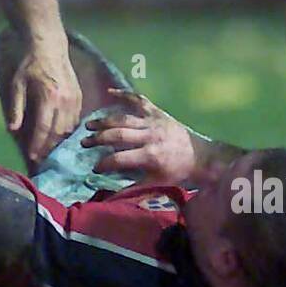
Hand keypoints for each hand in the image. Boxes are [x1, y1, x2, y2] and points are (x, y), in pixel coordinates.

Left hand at [6, 41, 81, 164]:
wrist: (49, 45)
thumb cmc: (29, 64)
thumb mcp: (17, 84)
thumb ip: (15, 108)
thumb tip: (12, 129)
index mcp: (49, 97)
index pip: (43, 128)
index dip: (37, 145)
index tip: (32, 156)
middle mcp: (64, 100)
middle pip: (58, 132)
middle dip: (48, 147)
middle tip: (40, 157)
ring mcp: (75, 98)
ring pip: (69, 127)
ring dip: (59, 140)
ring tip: (49, 148)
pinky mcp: (79, 96)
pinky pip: (76, 119)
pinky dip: (68, 129)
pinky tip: (60, 134)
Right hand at [81, 89, 196, 184]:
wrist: (201, 156)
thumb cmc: (177, 172)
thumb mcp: (156, 183)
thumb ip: (133, 186)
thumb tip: (110, 194)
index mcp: (150, 155)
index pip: (119, 159)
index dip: (104, 164)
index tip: (94, 167)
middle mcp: (149, 136)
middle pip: (117, 135)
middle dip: (98, 139)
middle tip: (84, 143)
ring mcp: (153, 121)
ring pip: (123, 118)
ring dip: (104, 121)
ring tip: (89, 125)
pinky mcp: (157, 112)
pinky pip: (139, 100)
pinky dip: (124, 94)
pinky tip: (109, 92)